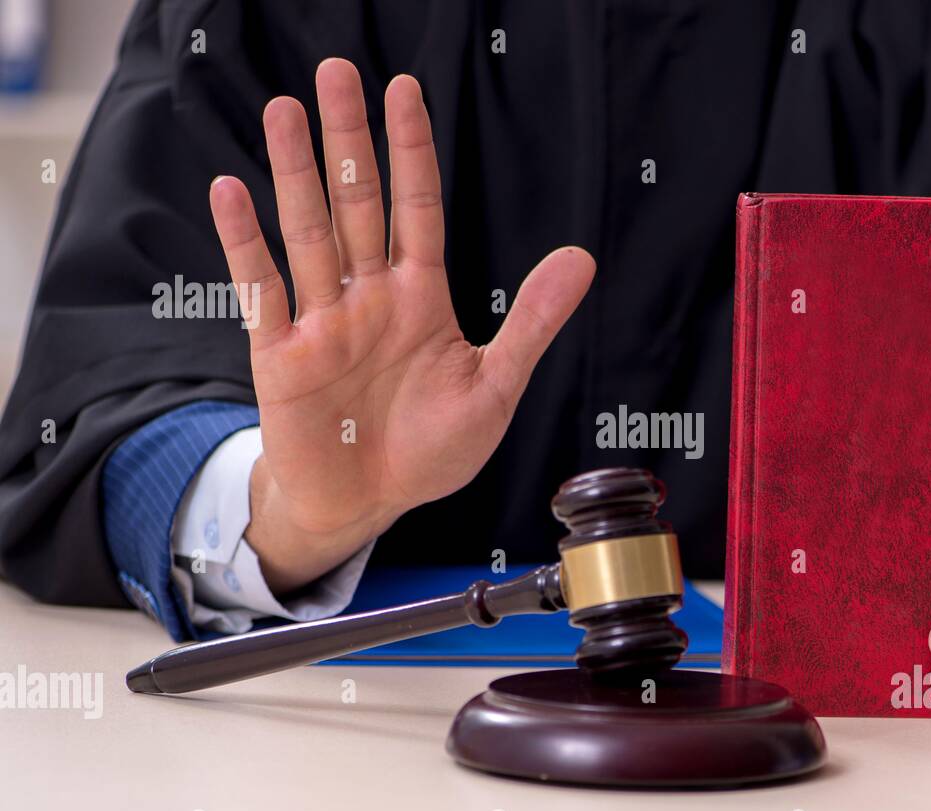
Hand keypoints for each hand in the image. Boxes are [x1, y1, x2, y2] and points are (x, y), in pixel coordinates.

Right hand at [209, 59, 595, 593]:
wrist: (368, 504)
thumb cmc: (431, 450)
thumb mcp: (495, 386)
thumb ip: (532, 321)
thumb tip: (582, 257)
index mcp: (421, 299)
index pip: (418, 208)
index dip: (412, 151)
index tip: (406, 89)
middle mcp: (369, 297)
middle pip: (358, 204)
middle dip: (350, 140)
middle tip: (338, 70)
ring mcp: (321, 320)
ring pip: (308, 232)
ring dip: (296, 173)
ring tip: (285, 110)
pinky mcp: (279, 353)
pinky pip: (261, 289)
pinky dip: (245, 243)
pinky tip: (231, 191)